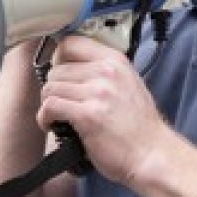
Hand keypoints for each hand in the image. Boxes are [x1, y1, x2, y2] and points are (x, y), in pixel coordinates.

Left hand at [37, 35, 169, 184]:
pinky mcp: (87, 115)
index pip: (71, 43)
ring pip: (50, 87)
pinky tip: (52, 124)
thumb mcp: (129, 83)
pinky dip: (45, 117)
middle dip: (54, 87)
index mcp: (116, 61)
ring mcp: (97, 93)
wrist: (151, 153)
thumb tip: (73, 67)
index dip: (58, 58)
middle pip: (57, 68)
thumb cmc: (140, 126)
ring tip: (56, 115)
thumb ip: (104, 71)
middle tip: (61, 101)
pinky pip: (50, 106)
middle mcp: (107, 72)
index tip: (58, 71)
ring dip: (48, 103)